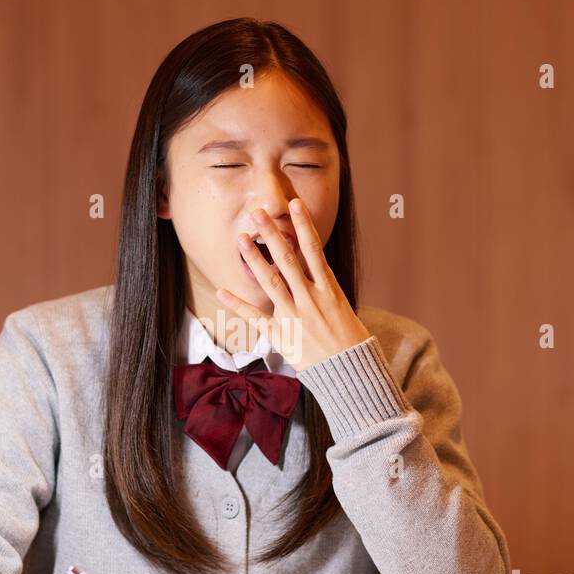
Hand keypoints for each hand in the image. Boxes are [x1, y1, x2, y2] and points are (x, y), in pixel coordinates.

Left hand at [216, 198, 370, 371]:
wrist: (352, 370)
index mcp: (328, 288)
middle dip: (272, 234)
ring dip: (254, 259)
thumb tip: (309, 264)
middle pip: (287, 259)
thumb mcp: (340, 304)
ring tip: (242, 238)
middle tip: (257, 212)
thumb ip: (321, 284)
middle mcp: (311, 298)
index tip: (295, 203)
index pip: (314, 249)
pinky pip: (256, 318)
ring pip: (271, 281)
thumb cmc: (348, 337)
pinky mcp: (283, 336)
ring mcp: (295, 316)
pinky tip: (222, 291)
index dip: (304, 225)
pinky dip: (238, 305)